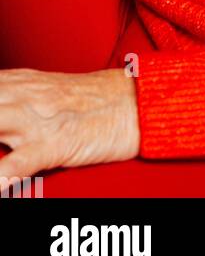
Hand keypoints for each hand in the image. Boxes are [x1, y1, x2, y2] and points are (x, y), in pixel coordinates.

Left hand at [0, 67, 139, 180]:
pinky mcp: (58, 144)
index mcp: (23, 84)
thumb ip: (17, 94)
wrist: (139, 100)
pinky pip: (22, 161)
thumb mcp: (48, 88)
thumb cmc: (97, 99)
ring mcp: (40, 120)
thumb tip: (2, 103)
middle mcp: (27, 98)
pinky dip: (5, 172)